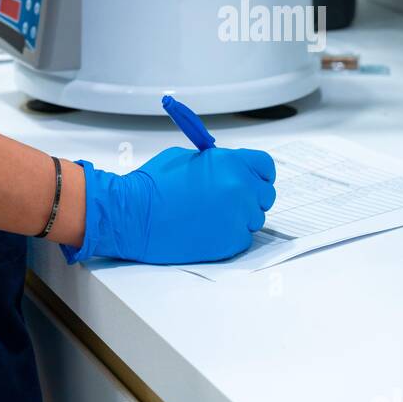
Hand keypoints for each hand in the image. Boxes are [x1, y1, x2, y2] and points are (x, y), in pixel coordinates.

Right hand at [60, 146, 276, 265]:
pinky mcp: (230, 243)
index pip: (266, 166)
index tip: (253, 177)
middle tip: (230, 198)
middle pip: (266, 194)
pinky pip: (242, 238)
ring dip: (240, 216)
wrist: (136, 214)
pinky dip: (230, 234)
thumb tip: (230, 170)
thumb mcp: (188, 158)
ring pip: (255, 218)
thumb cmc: (154, 185)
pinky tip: (207, 228)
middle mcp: (240, 189)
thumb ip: (217, 163)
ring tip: (211, 214)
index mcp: (231, 163)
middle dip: (251, 195)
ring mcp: (237, 218)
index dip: (259, 172)